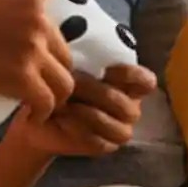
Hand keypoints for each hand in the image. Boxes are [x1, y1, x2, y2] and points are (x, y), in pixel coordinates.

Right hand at [0, 0, 79, 120]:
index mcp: (34, 5)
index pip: (63, 37)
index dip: (53, 57)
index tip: (39, 68)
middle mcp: (38, 26)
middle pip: (66, 62)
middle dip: (54, 78)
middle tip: (35, 88)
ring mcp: (32, 52)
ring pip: (64, 84)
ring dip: (54, 99)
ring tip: (36, 104)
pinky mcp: (23, 80)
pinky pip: (48, 102)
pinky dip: (42, 113)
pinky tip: (32, 115)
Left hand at [8, 64, 156, 156]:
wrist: (41, 114)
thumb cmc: (62, 84)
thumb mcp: (74, 66)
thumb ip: (86, 57)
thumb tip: (83, 39)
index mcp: (130, 85)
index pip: (146, 82)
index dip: (132, 76)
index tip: (108, 69)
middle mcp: (130, 109)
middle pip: (127, 107)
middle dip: (99, 94)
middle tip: (74, 84)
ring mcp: (119, 131)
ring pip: (117, 128)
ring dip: (90, 114)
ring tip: (66, 104)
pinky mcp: (104, 146)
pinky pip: (98, 142)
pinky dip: (79, 129)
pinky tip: (63, 118)